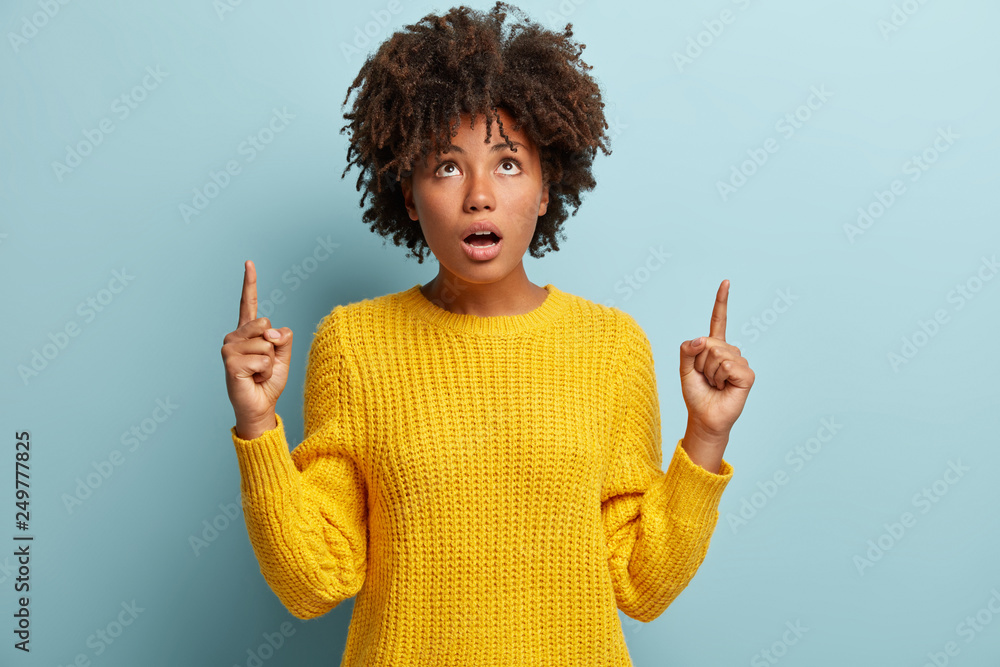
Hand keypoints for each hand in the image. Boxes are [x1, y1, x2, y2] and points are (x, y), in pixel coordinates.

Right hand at [220, 260, 293, 438]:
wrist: (260, 405)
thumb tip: (272, 332)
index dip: (249, 283)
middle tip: (265, 363)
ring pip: (266, 344)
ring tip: (258, 372)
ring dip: (270, 362)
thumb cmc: (269, 380)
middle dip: (273, 345)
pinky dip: (265, 371)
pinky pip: (262, 359)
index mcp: (248, 332)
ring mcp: (229, 349)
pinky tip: (254, 378)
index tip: (249, 262)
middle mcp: (235, 337)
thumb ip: (283, 338)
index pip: (248, 303)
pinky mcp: (230, 363)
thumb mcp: (283, 355)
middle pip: (265, 324)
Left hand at [679, 279, 754, 442]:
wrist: (704, 417)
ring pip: (717, 354)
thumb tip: (701, 340)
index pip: (719, 320)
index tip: (726, 282)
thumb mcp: (684, 368)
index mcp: (715, 347)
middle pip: (709, 343)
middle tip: (705, 379)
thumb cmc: (696, 394)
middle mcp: (730, 351)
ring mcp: (740, 362)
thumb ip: (687, 349)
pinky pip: (728, 365)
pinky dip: (720, 378)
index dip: (722, 301)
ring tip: (714, 384)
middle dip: (699, 363)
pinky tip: (724, 387)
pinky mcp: (747, 374)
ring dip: (709, 373)